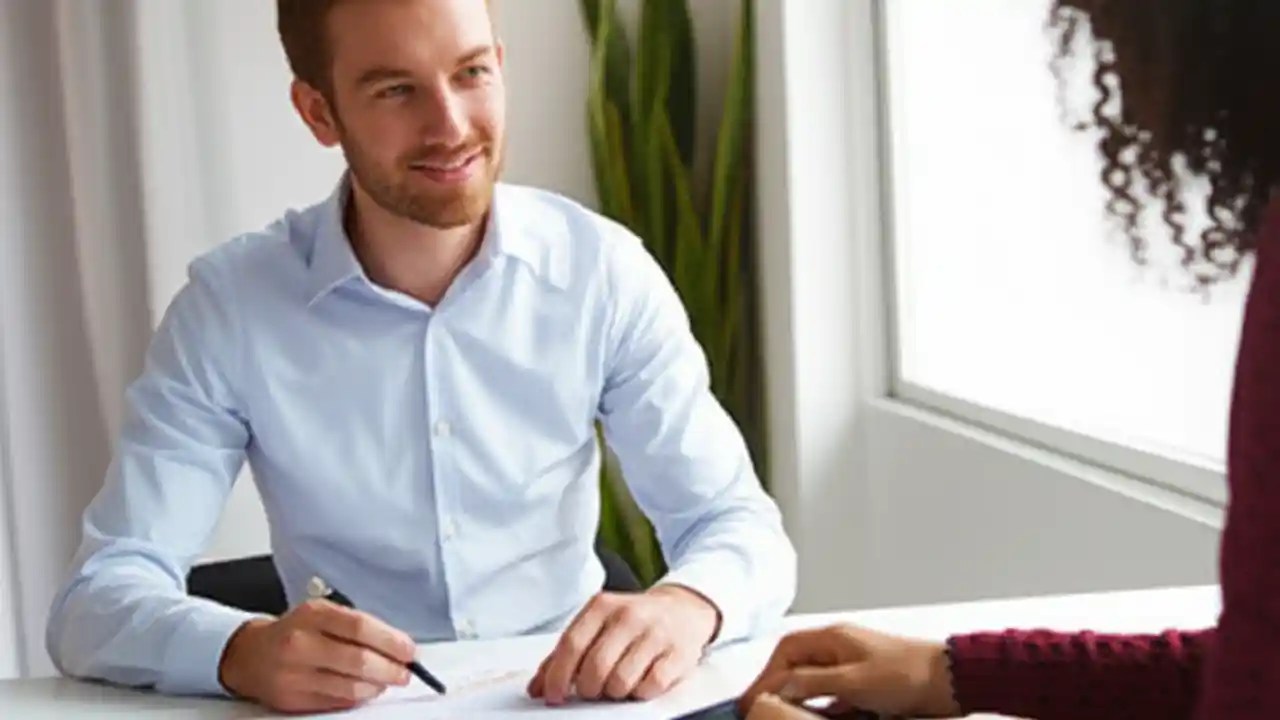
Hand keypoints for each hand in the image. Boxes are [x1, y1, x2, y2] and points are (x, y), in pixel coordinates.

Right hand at [218, 599, 416, 712]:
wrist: (250, 654)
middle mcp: (301, 644)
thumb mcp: (322, 615)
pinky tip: (364, 690)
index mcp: (312, 615)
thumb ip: (356, 626)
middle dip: (390, 669)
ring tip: (385, 681)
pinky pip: (337, 703)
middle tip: (405, 673)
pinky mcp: (293, 700)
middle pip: (358, 661)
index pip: (359, 627)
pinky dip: (357, 698)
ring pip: (350, 688)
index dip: (390, 641)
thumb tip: (398, 646)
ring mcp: (295, 675)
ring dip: (376, 686)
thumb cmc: (296, 631)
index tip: (410, 651)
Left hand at [527, 585, 719, 704]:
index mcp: (602, 606)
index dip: (558, 676)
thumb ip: (565, 655)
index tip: (552, 696)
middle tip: (592, 690)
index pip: (571, 645)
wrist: (683, 609)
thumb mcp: (597, 626)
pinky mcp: (679, 653)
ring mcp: (656, 633)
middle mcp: (629, 615)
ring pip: (621, 681)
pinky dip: (640, 693)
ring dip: (614, 693)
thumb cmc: (632, 622)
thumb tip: (537, 688)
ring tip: (618, 684)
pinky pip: (650, 687)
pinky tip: (640, 682)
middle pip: (595, 668)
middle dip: (588, 689)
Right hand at [738, 624, 960, 718]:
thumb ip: (812, 683)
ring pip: (814, 676)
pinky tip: (816, 716)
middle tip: (758, 707)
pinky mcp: (866, 680)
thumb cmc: (907, 675)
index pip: (786, 651)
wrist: (951, 680)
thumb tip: (778, 686)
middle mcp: (840, 646)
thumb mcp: (853, 682)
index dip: (766, 675)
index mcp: (833, 638)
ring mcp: (853, 662)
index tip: (751, 699)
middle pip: (796, 661)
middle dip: (775, 683)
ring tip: (780, 713)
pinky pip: (833, 690)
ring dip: (797, 693)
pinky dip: (820, 703)